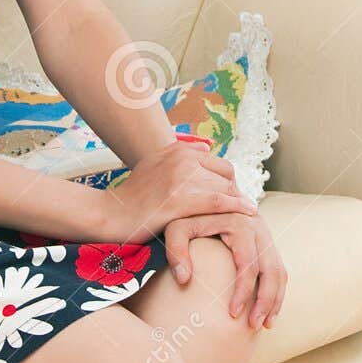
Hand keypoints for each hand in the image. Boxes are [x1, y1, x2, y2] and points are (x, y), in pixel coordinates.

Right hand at [102, 136, 256, 241]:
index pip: (219, 164)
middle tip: (244, 210)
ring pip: (224, 188)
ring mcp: (180, 178)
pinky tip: (248, 214)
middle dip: (237, 193)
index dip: (230, 183)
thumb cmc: (134, 195)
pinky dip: (236, 208)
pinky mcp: (178, 199)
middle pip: (225, 175)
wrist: (111, 214)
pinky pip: (218, 202)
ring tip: (250, 215)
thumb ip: (180, 154)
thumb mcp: (155, 164)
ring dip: (241, 203)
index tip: (235, 198)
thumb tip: (205, 147)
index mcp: (178, 150)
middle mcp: (181, 158)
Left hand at [163, 209, 285, 330]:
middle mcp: (258, 228)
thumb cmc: (187, 215)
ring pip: (280, 271)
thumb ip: (175, 250)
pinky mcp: (267, 242)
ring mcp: (266, 235)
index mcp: (240, 223)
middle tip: (254, 326)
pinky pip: (279, 269)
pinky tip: (268, 311)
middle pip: (271, 270)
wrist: (203, 197)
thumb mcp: (175, 227)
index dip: (243, 291)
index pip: (248, 265)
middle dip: (265, 301)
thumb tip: (184, 279)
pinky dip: (277, 291)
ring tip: (265, 324)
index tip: (232, 315)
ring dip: (275, 300)